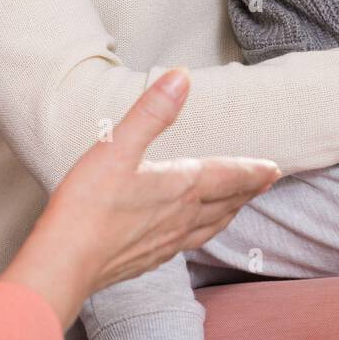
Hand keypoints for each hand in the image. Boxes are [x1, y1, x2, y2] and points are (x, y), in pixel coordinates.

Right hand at [2, 69, 281, 328]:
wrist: (65, 263)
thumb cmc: (88, 204)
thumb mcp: (117, 145)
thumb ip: (152, 111)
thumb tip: (182, 76)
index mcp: (180, 187)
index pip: (228, 176)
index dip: (252, 170)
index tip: (274, 168)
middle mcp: (181, 217)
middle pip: (226, 202)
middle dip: (248, 189)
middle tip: (267, 181)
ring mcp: (166, 242)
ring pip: (210, 226)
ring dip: (230, 212)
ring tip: (238, 206)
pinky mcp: (148, 258)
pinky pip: (189, 244)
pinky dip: (203, 233)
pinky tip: (191, 234)